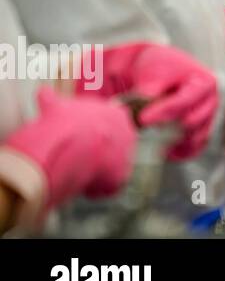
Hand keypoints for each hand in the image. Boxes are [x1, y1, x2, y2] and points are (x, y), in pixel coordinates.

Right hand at [3, 88, 136, 211]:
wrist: (68, 142)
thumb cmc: (59, 123)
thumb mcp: (55, 107)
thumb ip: (52, 102)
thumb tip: (41, 92)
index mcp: (116, 113)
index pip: (107, 125)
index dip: (89, 136)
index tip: (74, 142)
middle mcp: (127, 131)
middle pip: (110, 147)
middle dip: (93, 154)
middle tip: (73, 158)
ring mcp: (127, 154)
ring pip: (107, 167)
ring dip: (92, 172)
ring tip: (74, 170)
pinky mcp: (121, 176)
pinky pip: (106, 186)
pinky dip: (93, 188)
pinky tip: (80, 185)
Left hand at [91, 43, 218, 159]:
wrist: (163, 73)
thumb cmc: (160, 69)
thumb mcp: (154, 73)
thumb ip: (149, 93)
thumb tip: (142, 117)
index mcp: (205, 83)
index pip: (186, 101)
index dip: (164, 111)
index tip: (143, 119)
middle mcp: (211, 102)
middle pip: (192, 122)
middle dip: (168, 127)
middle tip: (144, 130)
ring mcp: (208, 118)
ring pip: (195, 138)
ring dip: (173, 141)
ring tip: (151, 142)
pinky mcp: (200, 132)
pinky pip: (194, 149)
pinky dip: (179, 153)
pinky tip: (162, 152)